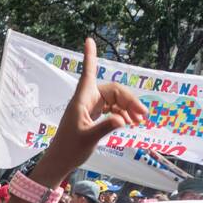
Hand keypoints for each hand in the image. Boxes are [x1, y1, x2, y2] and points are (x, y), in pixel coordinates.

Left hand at [33, 38, 147, 183]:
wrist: (60, 162)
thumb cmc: (69, 150)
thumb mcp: (88, 139)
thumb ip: (105, 128)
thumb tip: (122, 119)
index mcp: (82, 100)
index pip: (88, 73)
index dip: (90, 56)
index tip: (88, 39)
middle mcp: (86, 100)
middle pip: (113, 91)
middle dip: (129, 100)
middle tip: (143, 115)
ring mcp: (90, 108)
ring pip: (114, 100)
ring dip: (128, 107)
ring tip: (140, 121)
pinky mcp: (93, 116)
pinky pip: (111, 108)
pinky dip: (122, 113)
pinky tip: (130, 121)